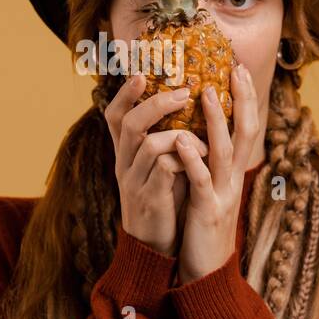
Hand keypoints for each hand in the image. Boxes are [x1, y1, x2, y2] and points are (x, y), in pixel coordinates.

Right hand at [104, 72, 208, 256]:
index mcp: (125, 154)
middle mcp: (125, 164)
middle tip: (184, 92)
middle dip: (157, 103)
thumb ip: (167, 139)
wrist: (156, 246)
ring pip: (149, 144)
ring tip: (204, 137)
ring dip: (180, 134)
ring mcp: (135, 182)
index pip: (114, 116)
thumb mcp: (160, 166)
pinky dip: (185, 159)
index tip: (141, 72)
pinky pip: (165, 169)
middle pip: (130, 123)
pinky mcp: (151, 199)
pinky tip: (201, 160)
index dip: (124, 93)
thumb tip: (190, 105)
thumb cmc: (165, 198)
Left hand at [173, 63, 259, 283]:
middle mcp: (233, 180)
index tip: (238, 69)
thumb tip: (201, 134)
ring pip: (224, 152)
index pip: (245, 129)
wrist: (207, 273)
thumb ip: (209, 164)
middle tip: (235, 69)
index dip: (244, 99)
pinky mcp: (207, 212)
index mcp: (232, 173)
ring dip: (216, 121)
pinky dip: (192, 159)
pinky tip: (179, 141)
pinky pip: (200, 182)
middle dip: (241, 100)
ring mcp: (222, 195)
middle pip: (245, 133)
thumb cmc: (203, 229)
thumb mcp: (210, 190)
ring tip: (205, 93)